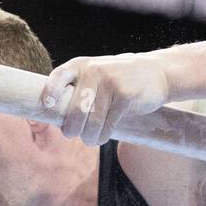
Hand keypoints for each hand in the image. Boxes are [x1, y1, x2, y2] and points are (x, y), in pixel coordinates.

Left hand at [41, 53, 170, 145]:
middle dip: (71, 128)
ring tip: (89, 140)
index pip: (59, 76)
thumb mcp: (98, 74)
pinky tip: (102, 138)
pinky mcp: (125, 96)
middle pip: (76, 110)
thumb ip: (80, 88)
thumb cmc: (120, 80)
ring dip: (88, 136)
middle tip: (71, 134)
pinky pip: (108, 124)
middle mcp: (94, 72)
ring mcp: (110, 83)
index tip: (48, 105)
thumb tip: (59, 119)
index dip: (51, 92)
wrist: (157, 72)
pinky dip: (103, 136)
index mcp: (82, 65)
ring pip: (92, 121)